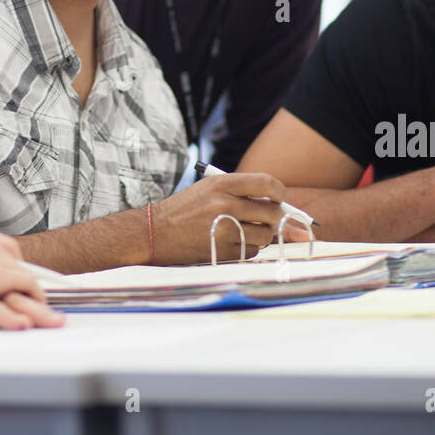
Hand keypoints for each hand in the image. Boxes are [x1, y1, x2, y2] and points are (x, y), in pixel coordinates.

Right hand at [0, 224, 64, 330]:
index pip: (1, 245)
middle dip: (25, 277)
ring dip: (35, 293)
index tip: (15, 278)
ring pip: (24, 274)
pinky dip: (36, 297)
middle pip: (15, 258)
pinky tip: (38, 308)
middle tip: (34, 292)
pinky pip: (27, 284)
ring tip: (44, 305)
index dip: (10, 263)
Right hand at [151, 172, 285, 262]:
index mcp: (222, 184)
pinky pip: (252, 251)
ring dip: (262, 234)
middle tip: (266, 217)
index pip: (267, 184)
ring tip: (247, 229)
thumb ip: (239, 190)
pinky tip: (233, 241)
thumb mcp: (208, 188)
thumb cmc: (184, 208)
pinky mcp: (223, 251)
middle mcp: (225, 205)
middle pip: (272, 212)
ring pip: (265, 234)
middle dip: (274, 216)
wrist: (156, 233)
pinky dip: (249, 247)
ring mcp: (226, 230)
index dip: (279, 192)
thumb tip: (276, 201)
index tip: (278, 197)